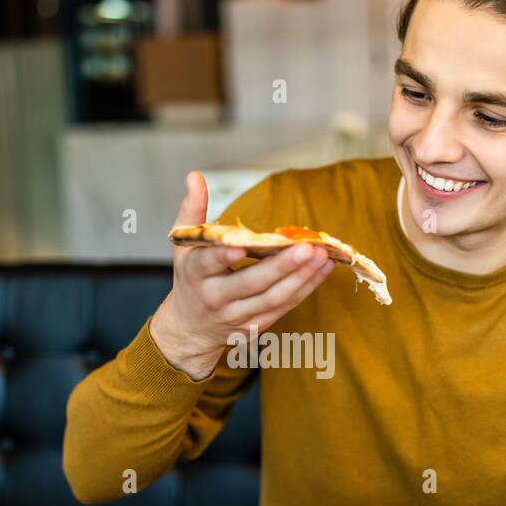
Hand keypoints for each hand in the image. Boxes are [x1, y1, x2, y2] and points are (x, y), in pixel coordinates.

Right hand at [149, 171, 336, 380]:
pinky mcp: (255, 325)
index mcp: (195, 274)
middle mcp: (215, 298)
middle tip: (307, 247)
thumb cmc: (191, 280)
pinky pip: (284, 306)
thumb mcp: (183, 246)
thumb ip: (192, 210)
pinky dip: (305, 288)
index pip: (208, 264)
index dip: (224, 257)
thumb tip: (195, 176)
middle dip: (281, 266)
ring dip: (301, 277)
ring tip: (323, 256)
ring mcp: (236, 315)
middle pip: (251, 283)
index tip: (242, 247)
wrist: (191, 328)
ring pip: (273, 298)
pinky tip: (323, 269)